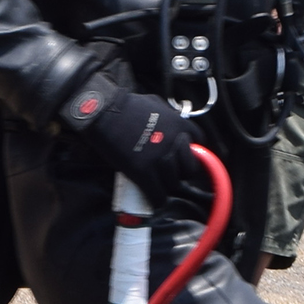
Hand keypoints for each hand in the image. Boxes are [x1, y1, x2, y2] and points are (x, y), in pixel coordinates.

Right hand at [61, 83, 201, 193]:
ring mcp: (159, 160)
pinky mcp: (143, 173)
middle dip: (180, 172)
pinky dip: (157, 200)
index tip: (182, 156)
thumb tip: (171, 122)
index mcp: (180, 124)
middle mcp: (174, 143)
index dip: (190, 151)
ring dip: (165, 186)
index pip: (200, 143)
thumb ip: (168, 115)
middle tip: (168, 171)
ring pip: (173, 185)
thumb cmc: (125, 104)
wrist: (104, 112)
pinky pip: (158, 195)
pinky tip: (153, 198)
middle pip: (189, 169)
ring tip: (157, 184)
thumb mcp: (155, 103)